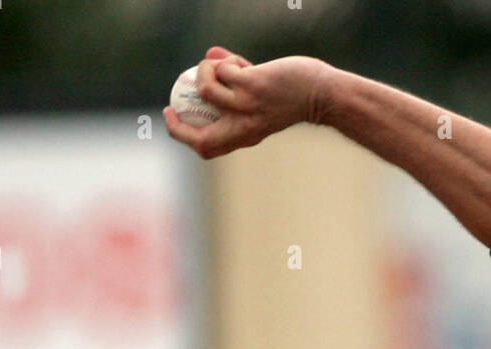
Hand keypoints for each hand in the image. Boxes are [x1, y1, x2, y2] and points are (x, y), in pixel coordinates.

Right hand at [163, 48, 332, 158]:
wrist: (318, 94)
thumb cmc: (290, 98)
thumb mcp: (260, 103)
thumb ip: (234, 86)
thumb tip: (209, 58)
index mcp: (243, 137)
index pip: (206, 148)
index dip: (183, 137)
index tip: (173, 119)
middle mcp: (242, 127)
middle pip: (200, 138)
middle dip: (178, 127)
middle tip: (172, 106)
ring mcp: (246, 107)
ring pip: (205, 89)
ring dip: (204, 71)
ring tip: (217, 65)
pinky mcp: (252, 87)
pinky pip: (224, 70)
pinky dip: (227, 62)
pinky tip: (242, 62)